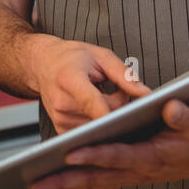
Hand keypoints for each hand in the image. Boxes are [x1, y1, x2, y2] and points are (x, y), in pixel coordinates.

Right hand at [26, 36, 150, 133]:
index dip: (106, 110)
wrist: (43, 65)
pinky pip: (91, 133)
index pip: (90, 99)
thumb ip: (124, 75)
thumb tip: (146, 93)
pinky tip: (96, 107)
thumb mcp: (100, 56)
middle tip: (116, 87)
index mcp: (69, 78)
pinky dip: (99, 122)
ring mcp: (60, 119)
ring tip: (102, 94)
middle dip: (119, 104)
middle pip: (102, 115)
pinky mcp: (62, 131)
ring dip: (109, 114)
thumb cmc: (72, 57)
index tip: (120, 119)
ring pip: (100, 126)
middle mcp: (61, 102)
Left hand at [27, 99, 188, 188]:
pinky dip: (78, 188)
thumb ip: (185, 115)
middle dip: (65, 183)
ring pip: (95, 185)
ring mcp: (135, 174)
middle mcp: (141, 169)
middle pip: (98, 178)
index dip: (95, 155)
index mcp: (155, 155)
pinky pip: (100, 183)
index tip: (70, 153)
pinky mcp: (132, 172)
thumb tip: (169, 107)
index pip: (119, 156)